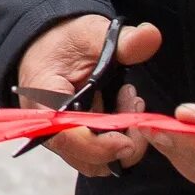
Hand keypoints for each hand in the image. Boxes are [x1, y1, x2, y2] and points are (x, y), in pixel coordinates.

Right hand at [15, 13, 161, 177]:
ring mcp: (61, 138)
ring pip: (96, 161)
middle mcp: (47, 129)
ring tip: (130, 101)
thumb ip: (123, 40)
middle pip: (86, 157)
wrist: (48, 44)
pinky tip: (124, 108)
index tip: (129, 138)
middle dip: (121, 140)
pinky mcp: (74, 141)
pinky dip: (119, 137)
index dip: (100, 145)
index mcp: (43, 102)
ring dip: (123, 139)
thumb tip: (151, 35)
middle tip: (134, 102)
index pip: (67, 137)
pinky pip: (99, 154)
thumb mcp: (92, 33)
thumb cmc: (65, 40)